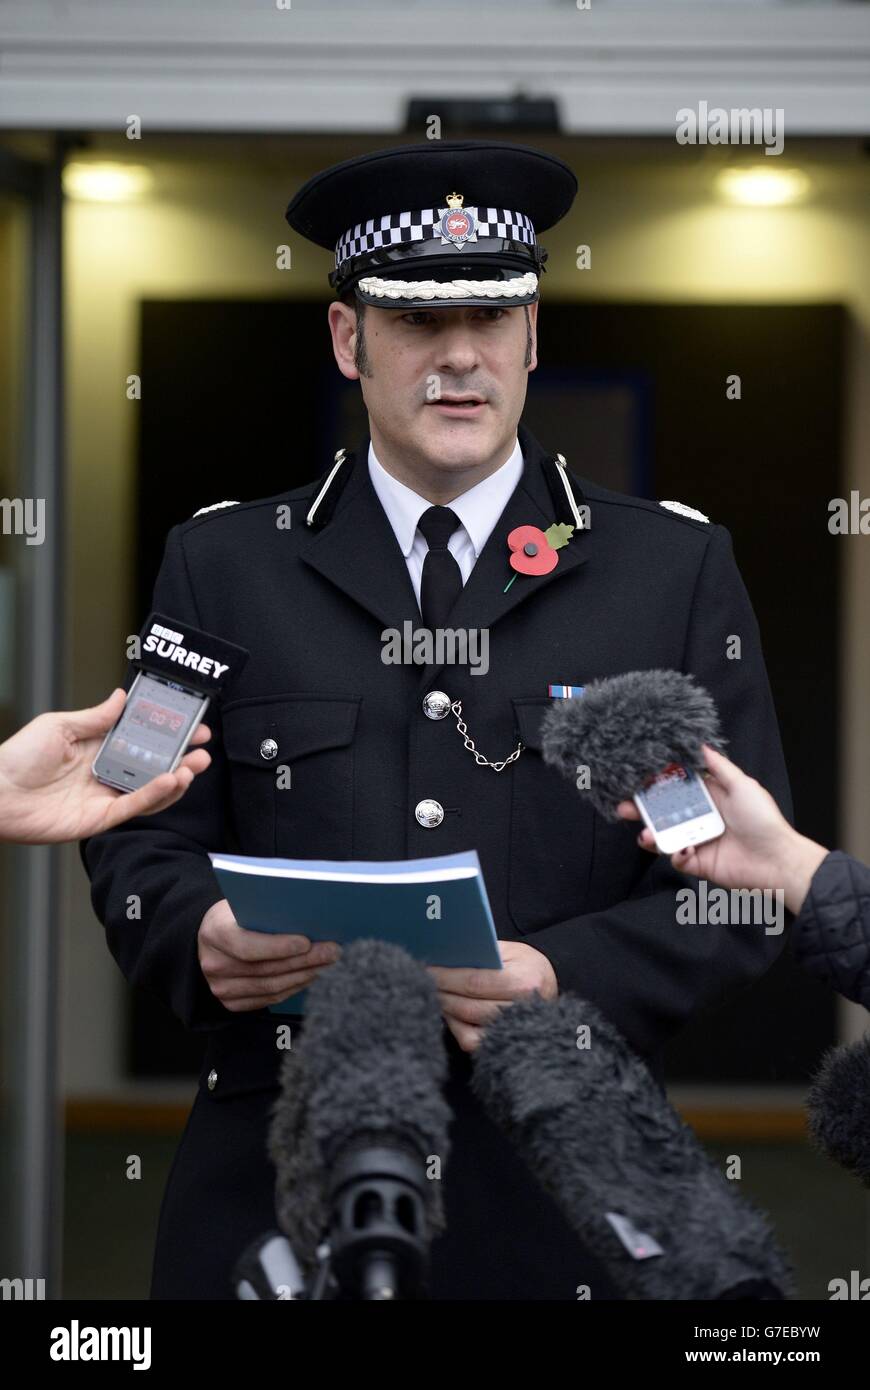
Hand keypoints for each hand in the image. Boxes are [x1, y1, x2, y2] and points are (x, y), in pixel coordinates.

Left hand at [0, 688, 211, 843]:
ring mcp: (105, 796)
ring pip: (151, 790)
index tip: (188, 722)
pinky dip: (155, 794)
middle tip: (203, 746)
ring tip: (195, 765)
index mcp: (97, 748)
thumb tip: (121, 697)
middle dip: (181, 756)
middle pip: (153, 766)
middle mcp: (105, 773)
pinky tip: (172, 780)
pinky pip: (135, 806)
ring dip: (177, 778)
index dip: (166, 732)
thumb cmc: (16, 758)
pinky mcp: (101, 818)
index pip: (141, 739)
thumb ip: (96, 718)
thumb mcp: (59, 725)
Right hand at [197, 899, 341, 1011]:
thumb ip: (268, 909)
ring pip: (271, 987)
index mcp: (214, 933)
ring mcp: (221, 987)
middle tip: (331, 951)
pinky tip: (310, 975)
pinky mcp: (231, 1003)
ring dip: (304, 975)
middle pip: (266, 969)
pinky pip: (269, 999)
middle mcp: (214, 964)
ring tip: (327, 963)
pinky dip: (293, 987)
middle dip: (304, 961)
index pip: (248, 947)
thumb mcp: (245, 902)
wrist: (213, 936)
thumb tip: (309, 913)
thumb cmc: (236, 915)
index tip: (306, 942)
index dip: (279, 947)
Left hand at [427, 940, 557, 1053]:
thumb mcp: (509, 950)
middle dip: (441, 993)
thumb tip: (443, 953)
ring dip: (446, 1010)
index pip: (476, 982)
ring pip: (468, 1026)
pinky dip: (456, 1027)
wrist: (548, 987)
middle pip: (469, 1007)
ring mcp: (515, 1032)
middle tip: (423, 982)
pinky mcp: (504, 1045)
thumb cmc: (524, 964)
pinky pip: (472, 1042)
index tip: (427, 969)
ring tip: (435, 995)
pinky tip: (449, 1012)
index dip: (447, 977)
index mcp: (525, 981)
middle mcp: (523, 1010)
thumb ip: (481, 951)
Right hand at [616, 744, 828, 914]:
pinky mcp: (698, 863)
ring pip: (665, 835)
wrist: (776, 860)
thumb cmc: (763, 821)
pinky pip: (677, 858)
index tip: (638, 779)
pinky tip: (684, 851)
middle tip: (624, 807)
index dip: (656, 784)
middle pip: (664, 811)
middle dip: (642, 809)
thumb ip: (719, 766)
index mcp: (710, 797)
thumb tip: (701, 745)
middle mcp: (701, 818)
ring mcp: (698, 841)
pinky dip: (675, 854)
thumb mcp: (742, 785)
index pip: (676, 787)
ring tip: (647, 835)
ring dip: (652, 834)